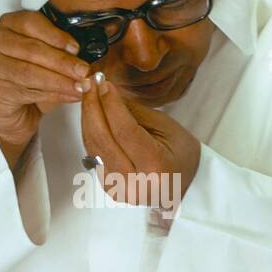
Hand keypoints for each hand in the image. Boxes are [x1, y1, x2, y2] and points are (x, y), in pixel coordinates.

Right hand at [0, 10, 91, 167]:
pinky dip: (52, 95)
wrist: (12, 108)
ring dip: (59, 81)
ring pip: (29, 72)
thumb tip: (88, 58)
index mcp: (8, 23)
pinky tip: (69, 96)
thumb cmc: (31, 77)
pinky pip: (26, 91)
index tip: (76, 49)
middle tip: (83, 72)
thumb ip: (61, 52)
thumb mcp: (46, 58)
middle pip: (31, 49)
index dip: (56, 36)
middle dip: (62, 62)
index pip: (31, 23)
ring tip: (80, 87)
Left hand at [79, 73, 200, 207]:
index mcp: (155, 167)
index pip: (125, 131)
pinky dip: (90, 131)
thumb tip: (107, 92)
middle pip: (103, 139)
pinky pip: (93, 154)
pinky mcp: (108, 187)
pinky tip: (91, 113)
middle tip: (89, 83)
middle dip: (92, 107)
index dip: (110, 104)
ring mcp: (118, 189)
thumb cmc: (181, 154)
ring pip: (93, 146)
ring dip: (87, 117)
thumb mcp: (166, 128)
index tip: (103, 83)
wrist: (184, 185)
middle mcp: (134, 183)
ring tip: (87, 93)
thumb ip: (134, 112)